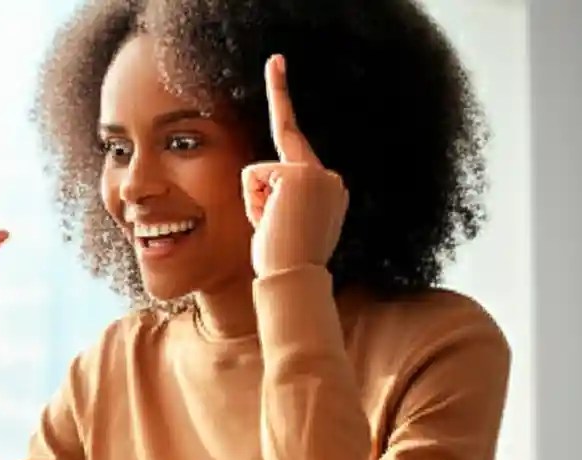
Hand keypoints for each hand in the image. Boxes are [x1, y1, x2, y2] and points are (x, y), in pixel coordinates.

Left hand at [242, 55, 349, 276]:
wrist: (293, 279)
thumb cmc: (283, 260)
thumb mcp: (284, 225)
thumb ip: (281, 199)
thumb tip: (264, 189)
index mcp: (326, 189)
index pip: (300, 144)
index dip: (284, 100)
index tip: (276, 64)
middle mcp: (328, 176)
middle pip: (285, 133)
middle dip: (280, 86)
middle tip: (276, 58)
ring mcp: (316, 173)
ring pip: (259, 171)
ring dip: (256, 202)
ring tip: (273, 226)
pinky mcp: (298, 175)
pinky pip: (254, 178)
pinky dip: (254, 203)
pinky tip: (272, 221)